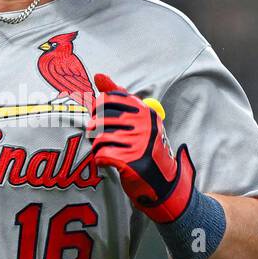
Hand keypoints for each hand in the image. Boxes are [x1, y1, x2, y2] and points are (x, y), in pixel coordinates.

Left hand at [87, 72, 194, 223]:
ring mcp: (140, 143)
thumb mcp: (137, 120)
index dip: (98, 111)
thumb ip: (118, 97)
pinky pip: (102, 155)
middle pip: (101, 119)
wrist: (162, 183)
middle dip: (95, 131)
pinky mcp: (133, 162)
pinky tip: (109, 163)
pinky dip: (101, 161)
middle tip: (102, 140)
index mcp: (145, 112)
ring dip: (97, 147)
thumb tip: (98, 75)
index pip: (109, 99)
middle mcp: (145, 125)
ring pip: (99, 138)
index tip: (102, 120)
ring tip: (107, 152)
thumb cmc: (144, 148)